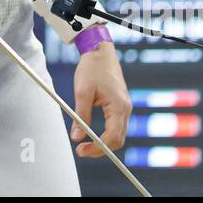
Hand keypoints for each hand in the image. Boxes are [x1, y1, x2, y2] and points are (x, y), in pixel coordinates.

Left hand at [69, 37, 130, 157]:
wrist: (100, 51)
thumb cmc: (92, 68)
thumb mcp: (82, 92)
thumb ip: (81, 116)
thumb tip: (76, 137)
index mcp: (118, 106)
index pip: (112, 137)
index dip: (97, 148)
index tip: (80, 150)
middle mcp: (126, 108)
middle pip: (118, 140)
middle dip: (101, 149)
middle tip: (81, 151)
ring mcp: (125, 107)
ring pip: (119, 134)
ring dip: (104, 143)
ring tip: (85, 144)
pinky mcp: (121, 104)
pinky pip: (117, 126)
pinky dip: (107, 134)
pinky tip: (93, 134)